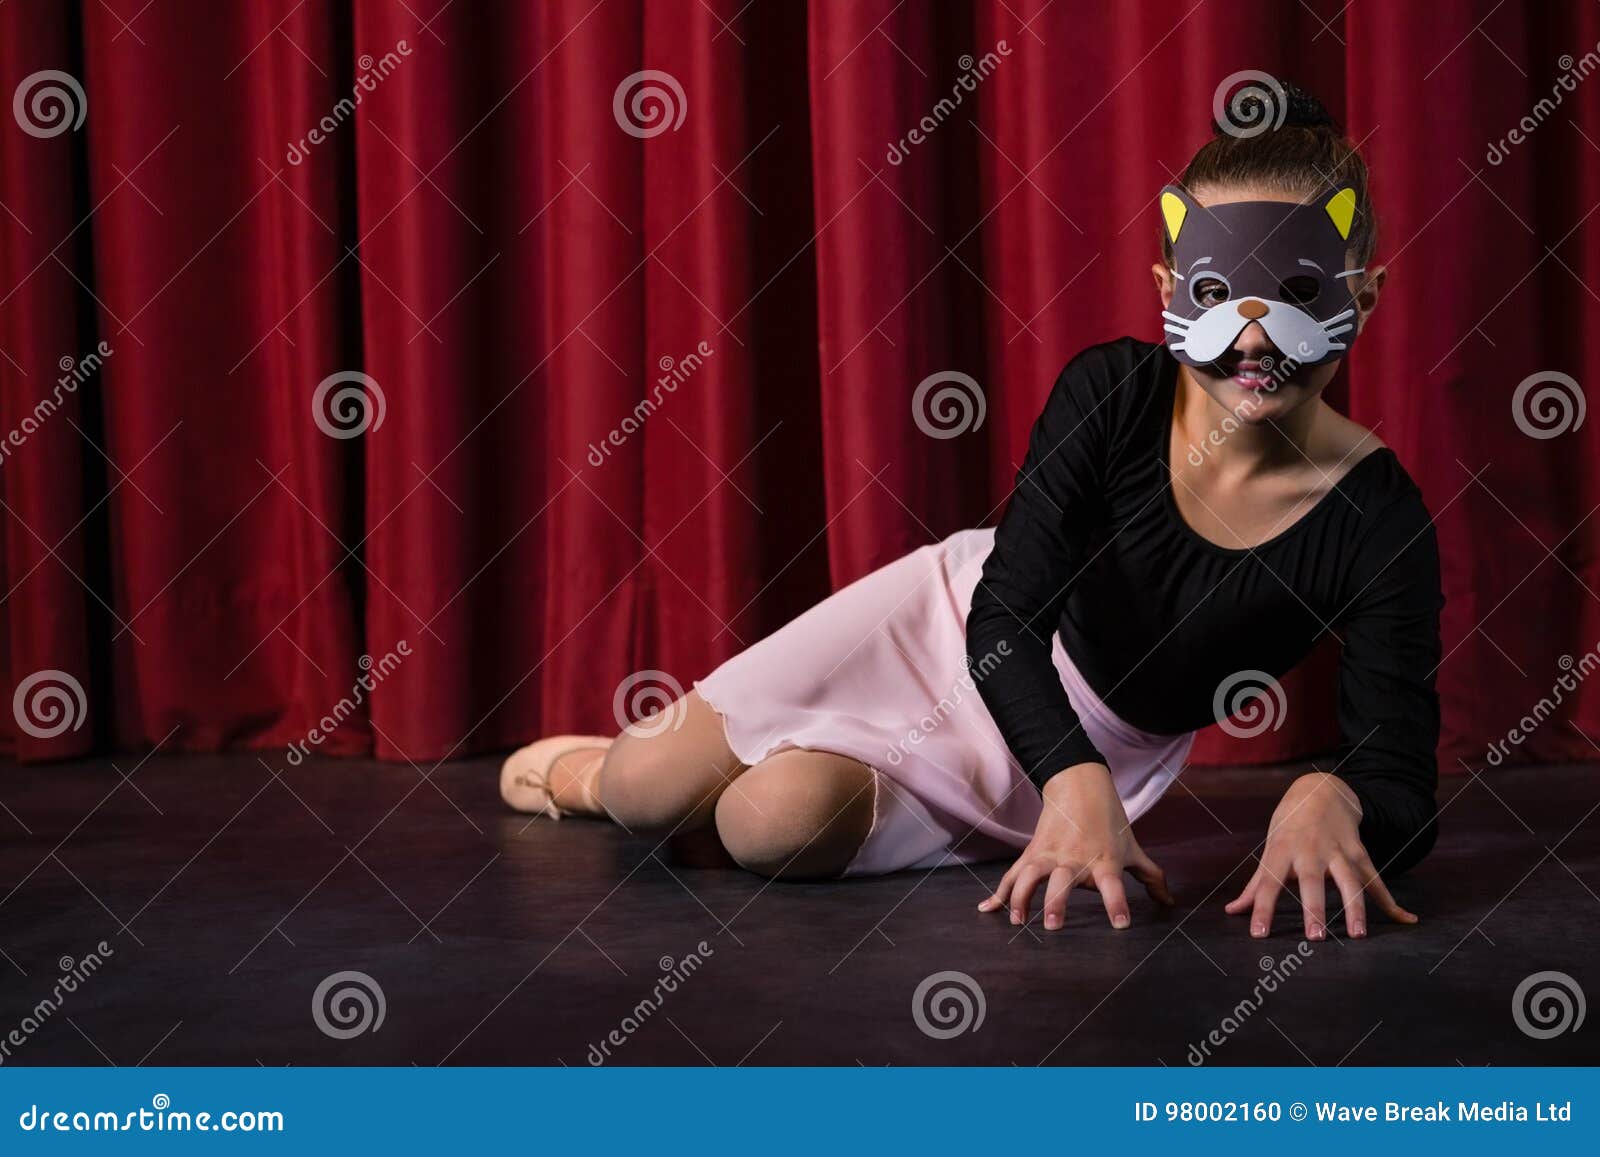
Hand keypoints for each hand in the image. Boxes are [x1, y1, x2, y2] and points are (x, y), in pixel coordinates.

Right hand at [978, 762, 1173, 929]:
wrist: (1080, 785)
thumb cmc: (1110, 823)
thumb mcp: (1132, 849)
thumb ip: (1151, 877)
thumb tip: (1169, 903)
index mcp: (1104, 862)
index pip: (1113, 886)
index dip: (1116, 904)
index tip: (1121, 925)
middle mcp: (1075, 860)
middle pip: (1063, 881)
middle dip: (1055, 902)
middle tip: (1052, 926)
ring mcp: (1051, 856)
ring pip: (1032, 876)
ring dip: (1021, 897)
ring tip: (1017, 920)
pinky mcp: (1033, 854)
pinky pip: (1014, 875)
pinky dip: (999, 893)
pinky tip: (987, 910)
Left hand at [1225, 771, 1417, 938]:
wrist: (1320, 791)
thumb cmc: (1288, 827)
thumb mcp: (1270, 849)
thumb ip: (1255, 885)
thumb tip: (1232, 911)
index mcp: (1281, 850)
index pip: (1268, 883)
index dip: (1262, 909)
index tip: (1258, 934)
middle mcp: (1309, 850)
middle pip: (1312, 881)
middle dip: (1314, 908)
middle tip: (1315, 938)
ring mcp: (1337, 850)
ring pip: (1349, 881)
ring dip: (1355, 908)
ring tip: (1359, 935)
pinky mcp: (1359, 852)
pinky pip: (1376, 880)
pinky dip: (1391, 901)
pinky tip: (1407, 919)